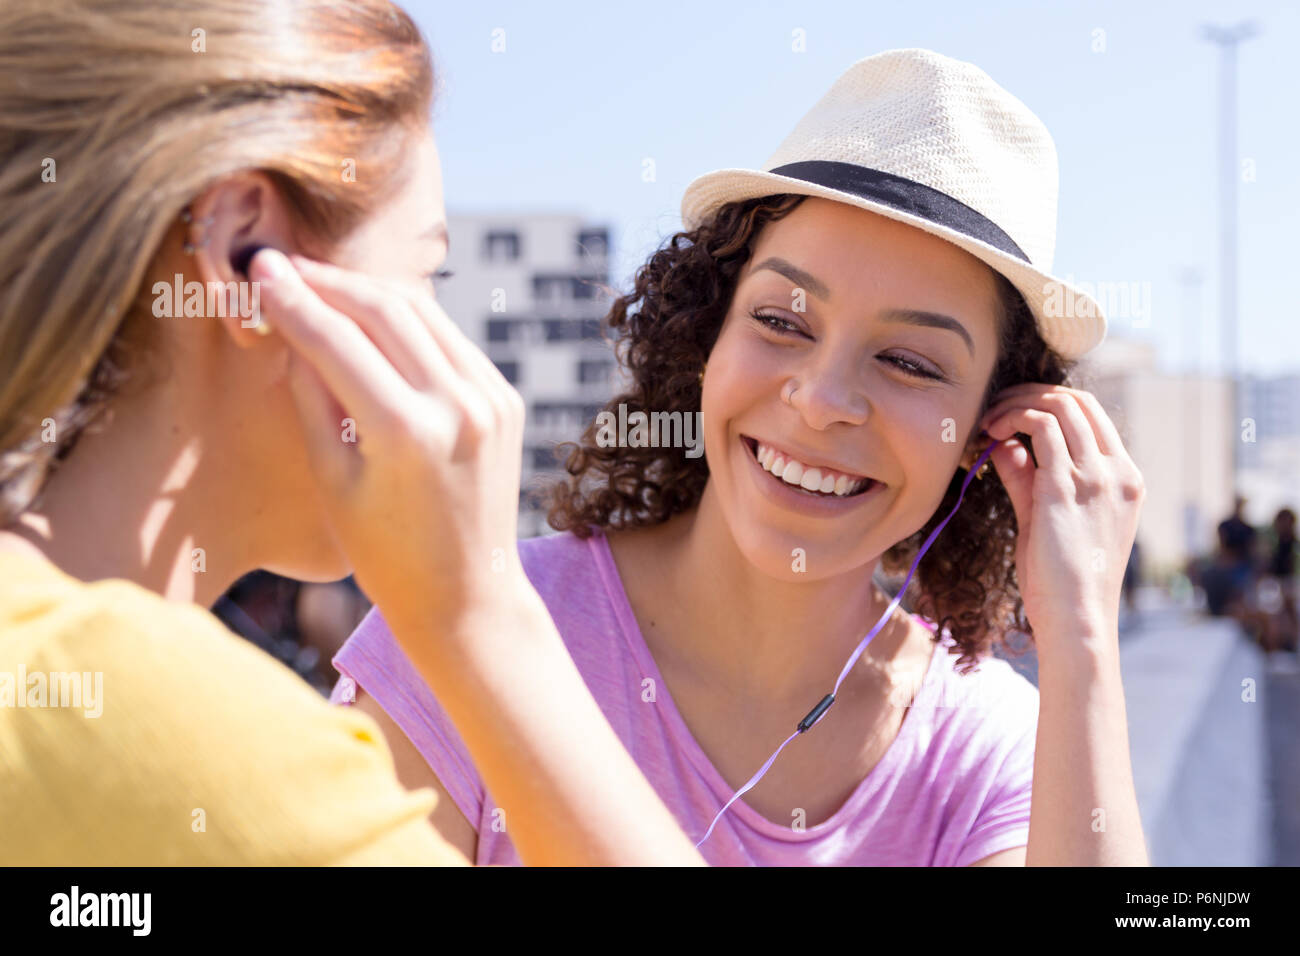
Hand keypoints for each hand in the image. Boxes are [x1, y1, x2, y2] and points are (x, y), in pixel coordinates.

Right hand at [250, 249, 526, 629]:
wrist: (468, 595)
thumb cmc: (384, 554)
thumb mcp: (331, 480)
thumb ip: (310, 396)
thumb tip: (293, 325)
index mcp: (406, 433)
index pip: (335, 341)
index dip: (291, 299)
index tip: (258, 269)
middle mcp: (458, 406)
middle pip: (384, 311)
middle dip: (329, 282)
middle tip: (284, 266)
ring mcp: (491, 399)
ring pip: (423, 314)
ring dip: (369, 291)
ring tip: (322, 282)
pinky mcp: (506, 400)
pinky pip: (450, 340)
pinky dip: (410, 320)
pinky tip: (373, 314)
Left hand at [978, 384, 1145, 652]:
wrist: (1075, 619)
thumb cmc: (1059, 580)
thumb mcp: (1045, 518)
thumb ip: (1029, 477)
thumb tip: (1005, 444)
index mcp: (1125, 479)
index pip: (1092, 416)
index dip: (1050, 402)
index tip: (1012, 412)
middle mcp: (1118, 472)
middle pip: (1078, 401)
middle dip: (1031, 394)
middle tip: (995, 407)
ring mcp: (1096, 477)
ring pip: (1060, 405)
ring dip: (1017, 403)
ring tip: (987, 420)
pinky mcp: (1066, 486)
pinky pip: (1040, 426)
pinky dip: (1012, 419)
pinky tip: (989, 435)